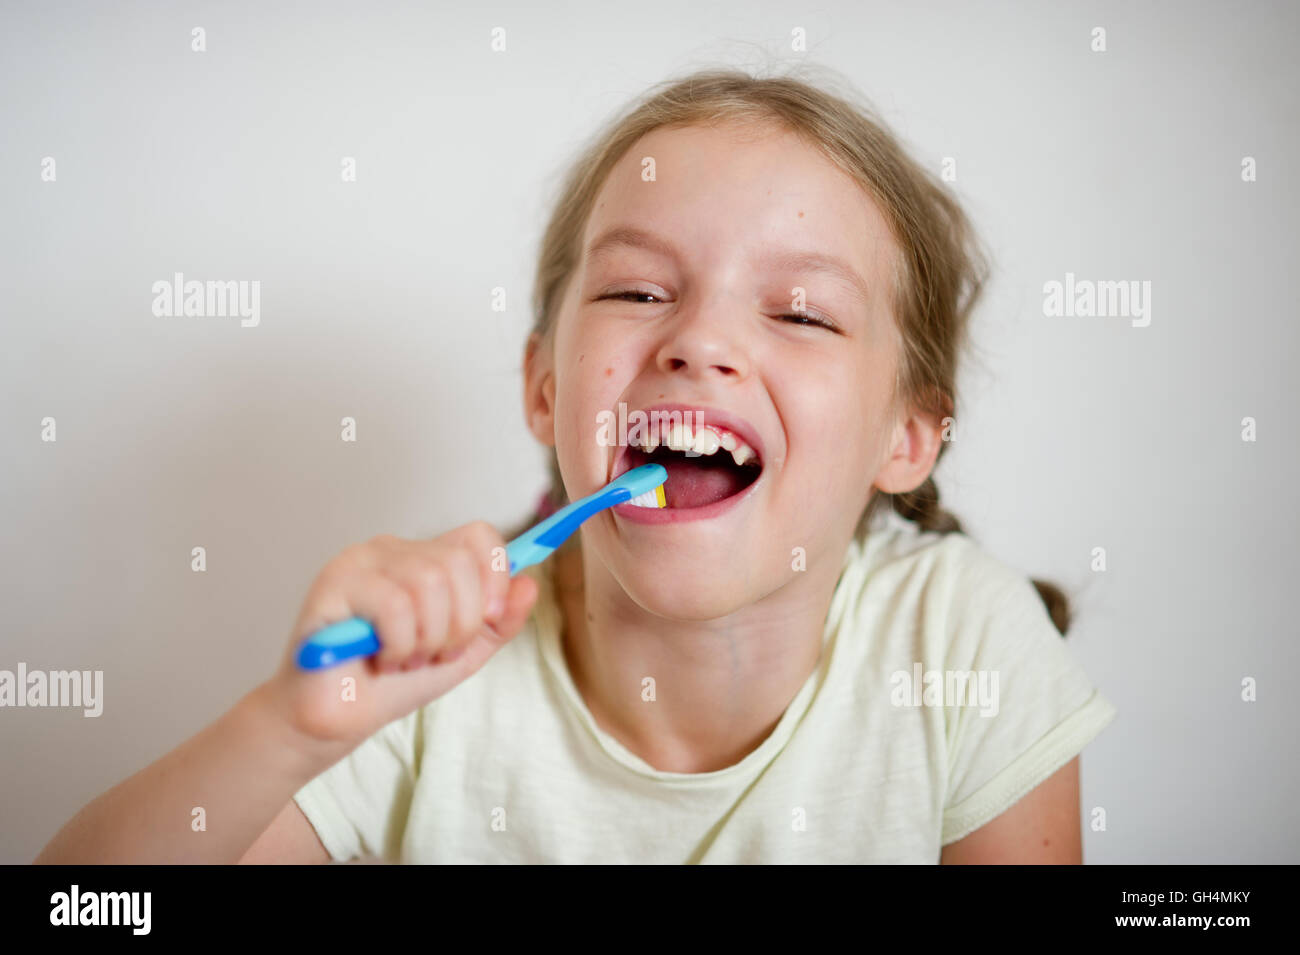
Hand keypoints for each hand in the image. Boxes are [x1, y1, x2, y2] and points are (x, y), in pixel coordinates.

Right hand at [264, 522, 538, 749]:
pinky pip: (395, 605)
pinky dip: (399, 644)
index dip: (496, 577)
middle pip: (459, 562)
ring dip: (427, 639)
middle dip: (461, 622)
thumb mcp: (465, 652)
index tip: (489, 619)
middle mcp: (393, 549)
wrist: (339, 720)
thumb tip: (530, 583)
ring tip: (405, 658)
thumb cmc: (394, 681)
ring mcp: (361, 562)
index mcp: (425, 557)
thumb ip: (501, 620)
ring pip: (430, 582)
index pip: (479, 535)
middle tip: (434, 652)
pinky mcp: (334, 583)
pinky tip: (381, 658)